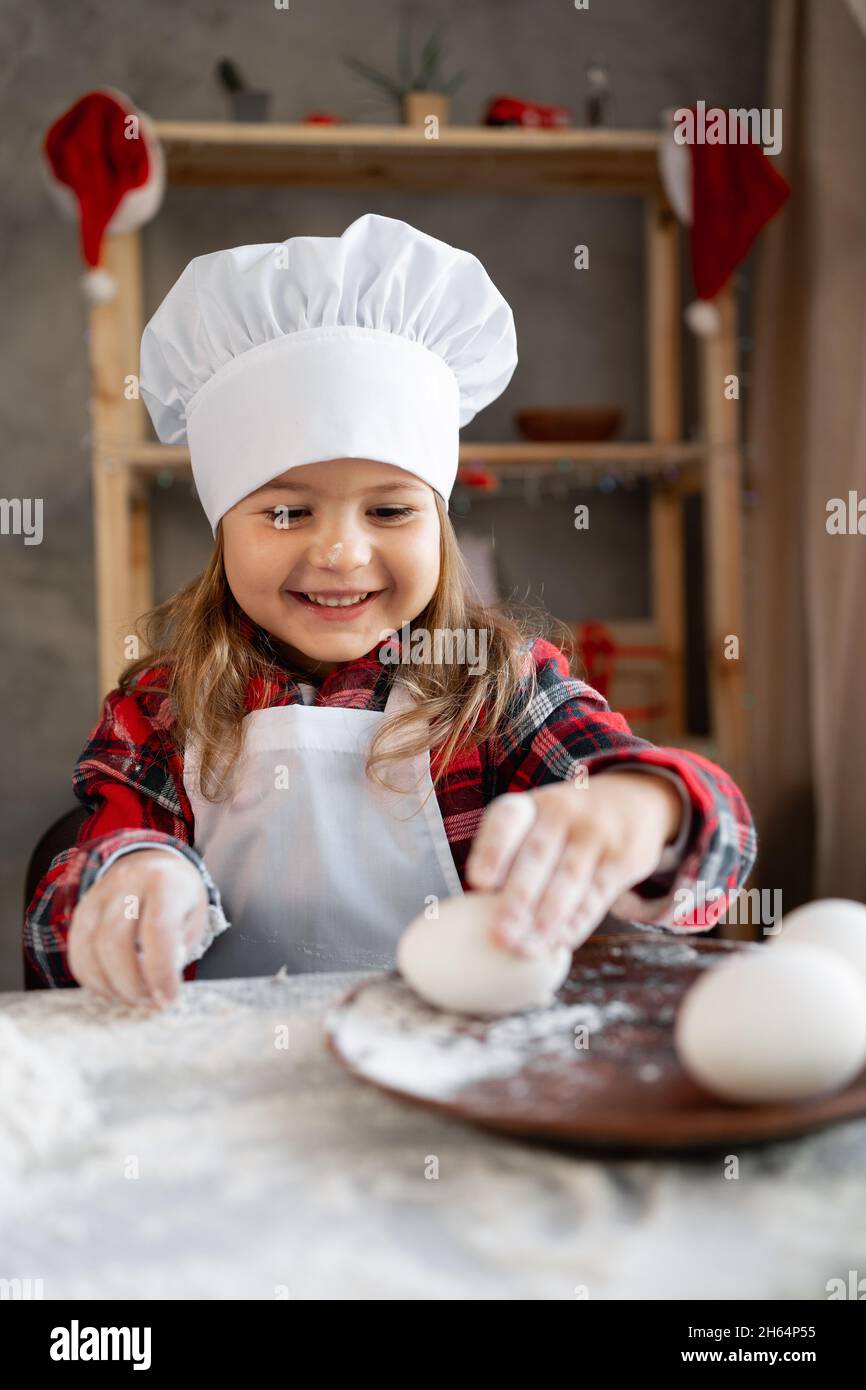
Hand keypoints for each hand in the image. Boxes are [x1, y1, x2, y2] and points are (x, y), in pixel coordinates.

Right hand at [68, 851, 208, 1008]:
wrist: (151, 864)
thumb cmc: (178, 897)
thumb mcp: (193, 917)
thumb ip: (177, 948)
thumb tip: (158, 985)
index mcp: (163, 882)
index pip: (157, 931)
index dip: (160, 972)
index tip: (167, 1000)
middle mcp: (127, 883)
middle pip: (115, 942)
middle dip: (131, 984)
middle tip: (150, 1003)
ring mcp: (98, 895)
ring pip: (90, 949)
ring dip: (111, 986)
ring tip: (133, 999)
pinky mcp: (81, 910)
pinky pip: (77, 952)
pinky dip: (93, 979)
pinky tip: (112, 990)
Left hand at [465, 773, 683, 954]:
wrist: (633, 801)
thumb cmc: (565, 827)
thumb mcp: (539, 822)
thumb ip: (513, 856)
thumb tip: (481, 913)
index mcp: (531, 804)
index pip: (507, 819)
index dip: (493, 849)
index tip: (478, 881)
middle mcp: (563, 811)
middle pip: (537, 857)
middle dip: (517, 900)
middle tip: (500, 935)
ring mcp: (596, 833)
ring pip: (568, 880)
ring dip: (545, 919)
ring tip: (527, 949)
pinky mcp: (624, 857)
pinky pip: (597, 894)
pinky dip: (577, 922)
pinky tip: (560, 942)